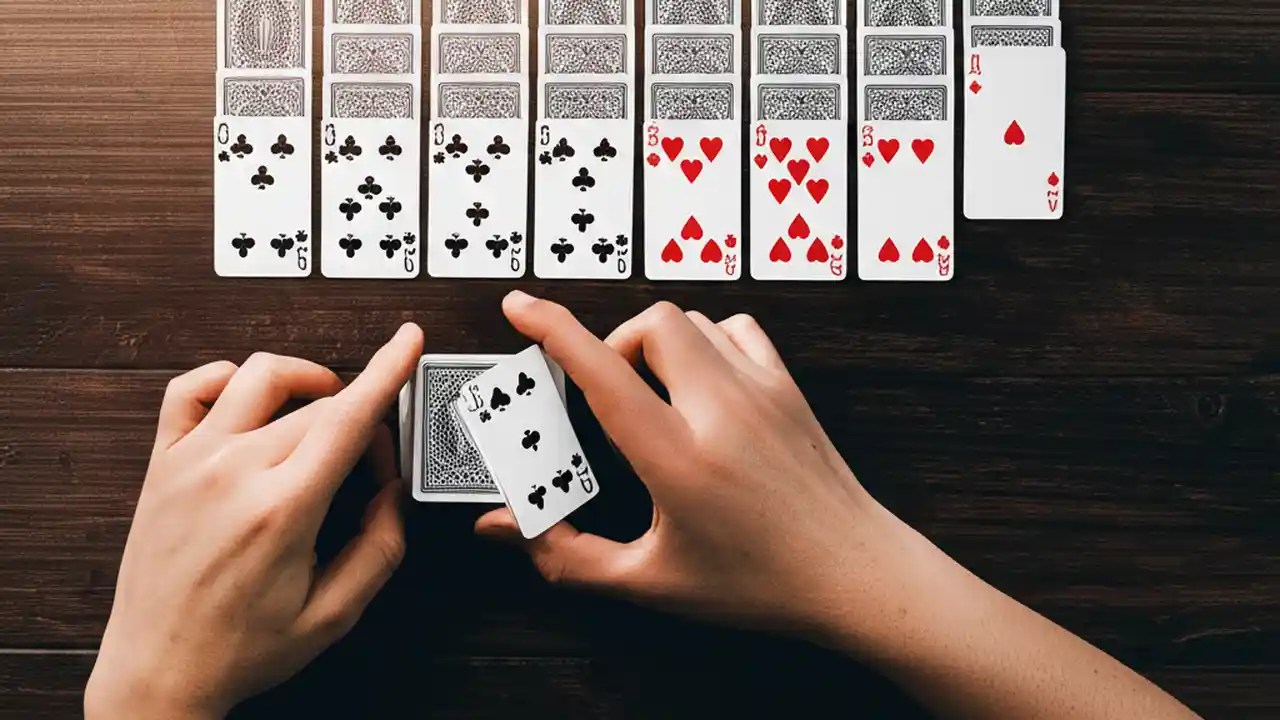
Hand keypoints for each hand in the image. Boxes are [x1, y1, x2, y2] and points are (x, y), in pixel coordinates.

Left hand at [86, 324, 422, 719]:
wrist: (157, 670)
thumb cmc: (240, 648)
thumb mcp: (334, 614)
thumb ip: (380, 548)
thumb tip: (393, 493)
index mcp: (282, 508)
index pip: (347, 416)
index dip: (387, 371)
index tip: (407, 340)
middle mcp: (233, 472)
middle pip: (319, 405)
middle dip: (360, 420)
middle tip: (369, 465)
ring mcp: (191, 461)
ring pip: (260, 377)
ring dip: (304, 381)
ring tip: (321, 410)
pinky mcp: (162, 463)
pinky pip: (191, 388)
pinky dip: (227, 378)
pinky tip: (250, 402)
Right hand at [477, 295, 931, 648]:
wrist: (855, 574)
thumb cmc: (758, 584)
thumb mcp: (650, 583)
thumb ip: (566, 555)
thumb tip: (501, 527)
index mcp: (679, 459)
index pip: (603, 372)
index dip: (553, 329)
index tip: (520, 305)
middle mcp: (721, 411)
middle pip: (650, 324)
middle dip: (610, 345)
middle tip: (603, 394)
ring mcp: (761, 391)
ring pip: (690, 320)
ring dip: (655, 343)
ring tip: (649, 394)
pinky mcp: (788, 387)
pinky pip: (735, 329)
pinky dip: (704, 341)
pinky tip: (699, 382)